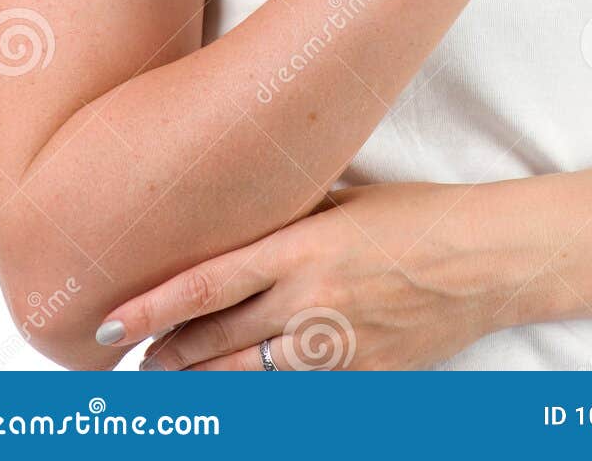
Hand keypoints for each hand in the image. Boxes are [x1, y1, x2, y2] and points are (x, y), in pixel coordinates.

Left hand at [97, 181, 526, 370]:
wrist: (485, 261)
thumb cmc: (419, 215)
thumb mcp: (348, 199)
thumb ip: (291, 214)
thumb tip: (237, 215)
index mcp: (303, 246)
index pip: (207, 283)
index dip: (150, 306)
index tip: (107, 321)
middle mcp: (310, 301)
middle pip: (212, 339)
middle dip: (164, 352)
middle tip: (136, 355)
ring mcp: (334, 347)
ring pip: (242, 377)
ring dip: (198, 381)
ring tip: (168, 379)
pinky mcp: (357, 378)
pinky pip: (290, 393)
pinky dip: (255, 393)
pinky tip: (235, 390)